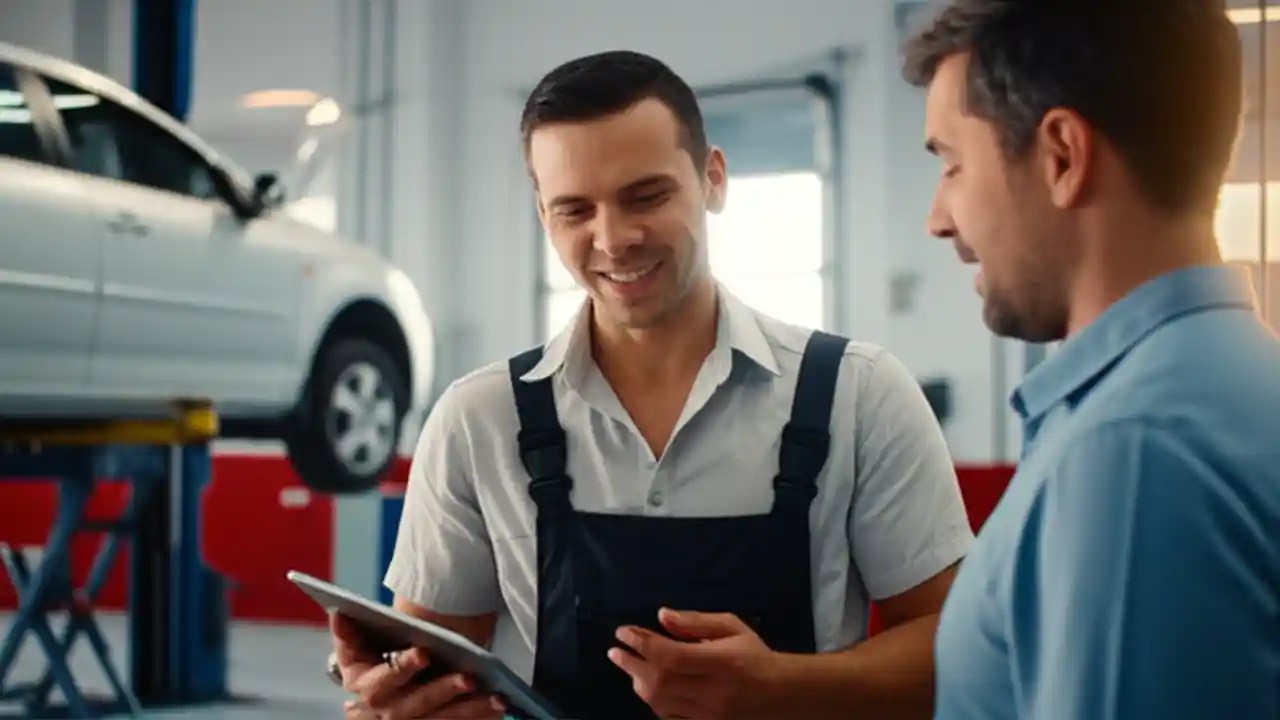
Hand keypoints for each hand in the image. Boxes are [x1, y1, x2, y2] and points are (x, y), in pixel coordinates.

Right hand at [330, 611, 506, 718]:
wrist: (386, 678)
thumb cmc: (374, 651)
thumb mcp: (358, 641)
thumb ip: (349, 630)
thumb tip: (339, 613)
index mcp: (364, 686)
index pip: (382, 683)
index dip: (402, 668)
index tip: (425, 652)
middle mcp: (385, 712)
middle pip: (413, 708)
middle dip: (442, 691)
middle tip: (470, 677)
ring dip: (469, 711)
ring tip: (497, 697)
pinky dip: (478, 718)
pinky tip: (499, 708)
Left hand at [608, 608, 780, 719]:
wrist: (780, 695)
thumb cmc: (753, 655)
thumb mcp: (731, 628)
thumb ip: (696, 622)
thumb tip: (662, 616)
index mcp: (722, 662)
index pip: (672, 655)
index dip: (643, 643)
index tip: (623, 632)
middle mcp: (713, 692)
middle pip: (660, 681)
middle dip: (632, 664)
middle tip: (615, 651)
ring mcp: (708, 715)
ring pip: (660, 702)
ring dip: (639, 683)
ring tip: (631, 666)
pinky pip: (669, 718)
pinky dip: (653, 702)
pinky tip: (647, 687)